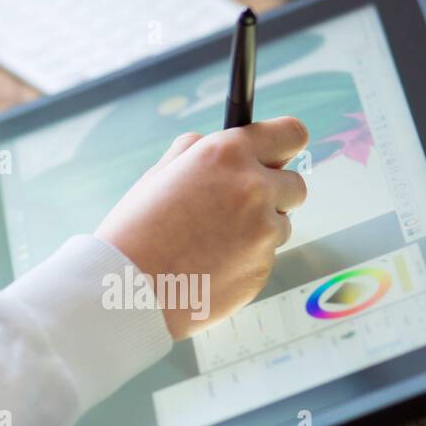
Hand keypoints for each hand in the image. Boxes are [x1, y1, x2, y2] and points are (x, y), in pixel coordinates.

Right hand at [97, 117, 308, 340]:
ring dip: (260, 229)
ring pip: (282, 224)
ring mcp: (263, 232)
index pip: (291, 133)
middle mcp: (253, 188)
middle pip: (296, 184)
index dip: (285, 144)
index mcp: (226, 155)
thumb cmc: (135, 232)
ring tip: (214, 241)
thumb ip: (196, 151)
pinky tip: (210, 265)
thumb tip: (217, 142)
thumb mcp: (159, 174)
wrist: (129, 292)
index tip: (280, 154)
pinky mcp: (262, 269)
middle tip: (242, 205)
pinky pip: (265, 257)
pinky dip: (246, 260)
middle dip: (276, 193)